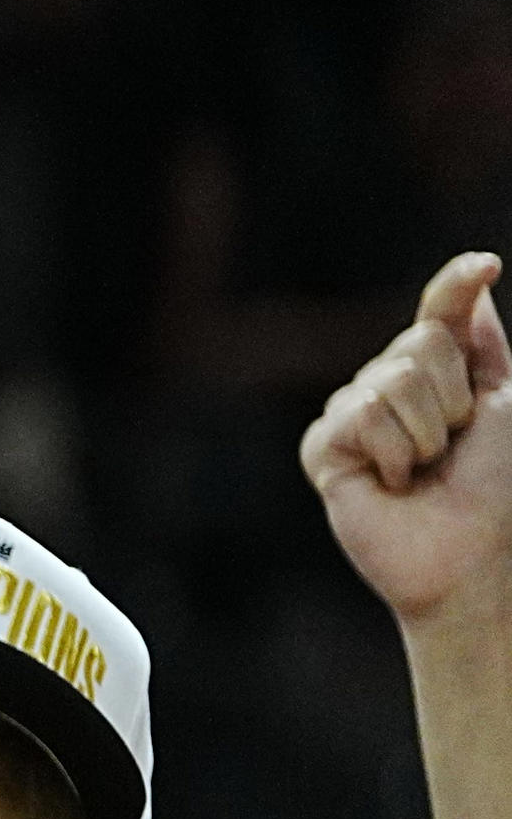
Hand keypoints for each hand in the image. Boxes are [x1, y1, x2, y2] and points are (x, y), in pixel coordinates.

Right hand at [302, 251, 511, 627]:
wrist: (472, 554)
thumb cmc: (496, 489)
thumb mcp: (503, 404)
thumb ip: (482, 346)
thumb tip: (475, 284)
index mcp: (436, 375)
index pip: (438, 311)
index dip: (456, 284)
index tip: (487, 265)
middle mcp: (387, 387)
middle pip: (419, 343)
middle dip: (453, 399)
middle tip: (452, 447)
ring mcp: (351, 415)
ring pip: (390, 380)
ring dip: (426, 434)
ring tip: (423, 471)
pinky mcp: (323, 448)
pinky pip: (359, 416)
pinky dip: (393, 453)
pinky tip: (393, 483)